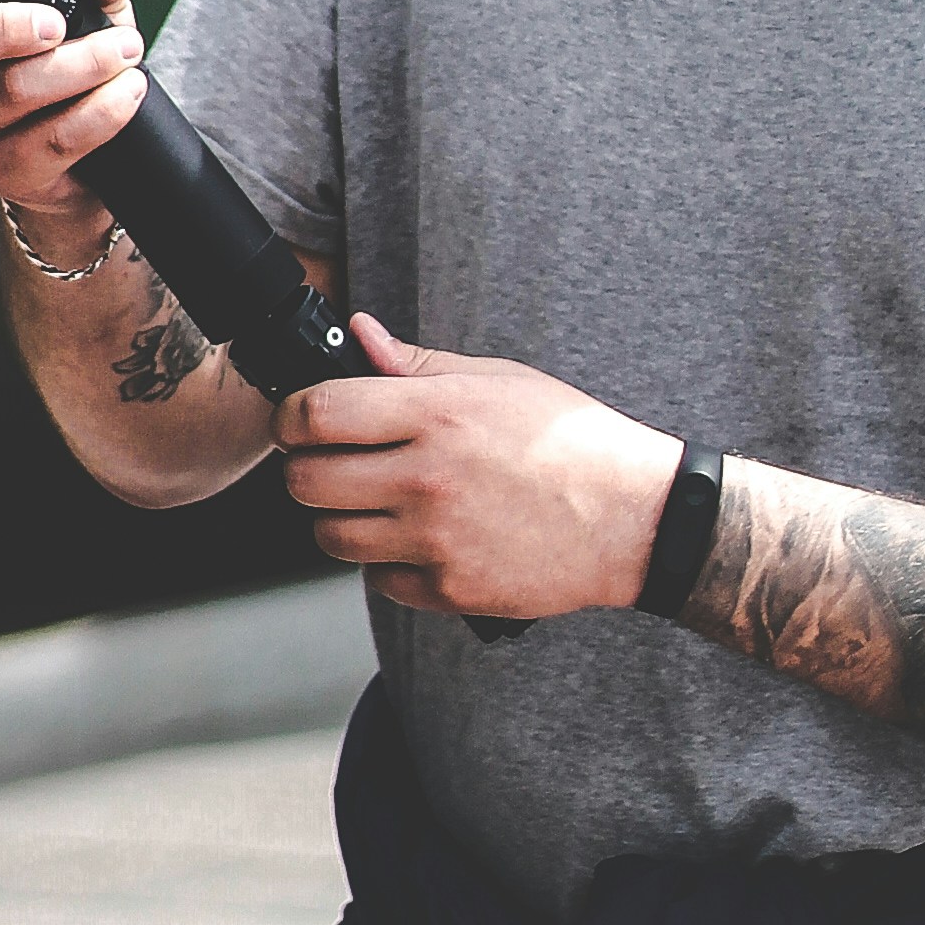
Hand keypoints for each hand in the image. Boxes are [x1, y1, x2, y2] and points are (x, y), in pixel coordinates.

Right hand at [0, 0, 146, 245]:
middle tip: (57, 25)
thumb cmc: (61, 67)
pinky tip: (126, 89)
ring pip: (8, 90)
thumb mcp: (82, 13)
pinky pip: (50, 138)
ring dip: (80, 64)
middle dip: (2, 27)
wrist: (78, 164)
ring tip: (124, 50)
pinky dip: (100, 109)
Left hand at [276, 315, 680, 620]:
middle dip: (307, 468)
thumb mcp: (498, 379)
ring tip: (375, 500)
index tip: (299, 420)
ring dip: (339, 518)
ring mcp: (435, 540)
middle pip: (307, 481)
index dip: (292, 415)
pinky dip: (386, 562)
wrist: (633, 519)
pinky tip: (418, 537)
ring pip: (330, 537)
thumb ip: (416, 363)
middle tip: (331, 461)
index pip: (317, 413)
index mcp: (437, 415)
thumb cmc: (571, 441)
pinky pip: (378, 579)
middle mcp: (427, 479)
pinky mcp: (449, 589)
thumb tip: (358, 334)